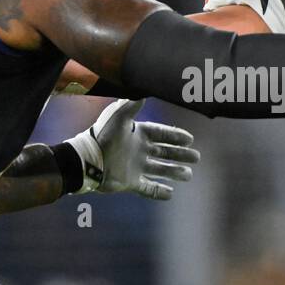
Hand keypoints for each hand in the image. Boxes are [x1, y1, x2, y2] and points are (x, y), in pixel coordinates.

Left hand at [66, 99, 200, 199]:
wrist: (87, 160)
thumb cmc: (102, 135)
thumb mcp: (118, 116)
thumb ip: (132, 105)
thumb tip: (144, 91)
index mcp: (137, 134)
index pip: (161, 134)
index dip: (175, 136)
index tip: (190, 139)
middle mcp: (138, 150)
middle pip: (164, 152)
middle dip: (181, 155)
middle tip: (197, 158)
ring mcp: (134, 167)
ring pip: (160, 170)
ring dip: (174, 172)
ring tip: (189, 175)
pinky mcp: (129, 183)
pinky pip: (148, 189)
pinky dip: (159, 192)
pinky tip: (171, 193)